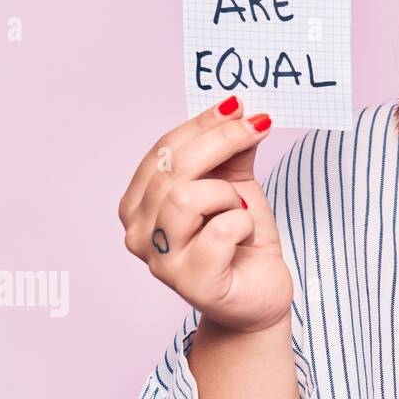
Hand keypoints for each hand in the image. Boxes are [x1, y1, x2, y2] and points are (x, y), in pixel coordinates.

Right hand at [118, 96, 292, 333]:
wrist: (260, 293)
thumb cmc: (241, 240)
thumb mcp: (236, 184)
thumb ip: (230, 150)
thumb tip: (236, 109)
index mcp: (139, 204)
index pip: (163, 150)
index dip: (202, 124)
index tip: (239, 105)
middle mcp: (137, 233)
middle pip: (172, 169)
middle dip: (221, 141)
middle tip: (258, 127)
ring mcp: (160, 262)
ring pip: (186, 198)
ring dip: (228, 195)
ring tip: (241, 209)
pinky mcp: (192, 283)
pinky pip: (220, 231)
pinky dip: (242, 224)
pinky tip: (245, 235)